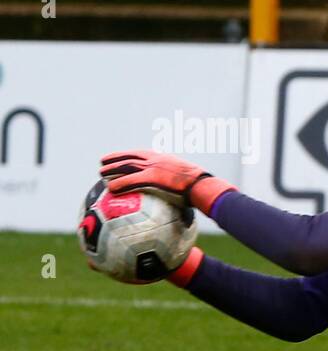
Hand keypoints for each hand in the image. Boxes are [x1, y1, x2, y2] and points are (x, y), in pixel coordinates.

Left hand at [99, 150, 233, 213]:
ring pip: (127, 166)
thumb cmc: (199, 187)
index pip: (141, 153)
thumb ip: (177, 184)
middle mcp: (156, 160)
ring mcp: (154, 168)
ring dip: (112, 169)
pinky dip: (120, 183)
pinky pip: (131, 180)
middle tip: (103, 162)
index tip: (119, 156)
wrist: (203, 185)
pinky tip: (111, 188)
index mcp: (164, 159)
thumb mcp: (187, 180)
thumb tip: (178, 197)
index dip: (128, 154)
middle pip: (130, 157)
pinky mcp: (153, 177)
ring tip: (101, 173)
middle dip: (115, 158)